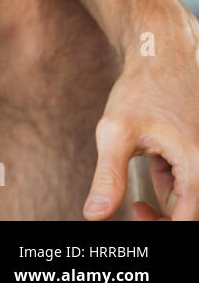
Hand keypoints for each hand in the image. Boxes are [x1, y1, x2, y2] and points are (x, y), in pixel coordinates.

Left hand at [83, 6, 198, 220]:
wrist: (162, 54)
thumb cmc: (140, 90)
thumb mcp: (115, 133)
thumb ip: (108, 177)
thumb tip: (94, 215)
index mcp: (197, 164)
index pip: (187, 219)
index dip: (162, 228)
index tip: (136, 220)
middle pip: (191, 211)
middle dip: (164, 218)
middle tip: (134, 212)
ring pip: (190, 197)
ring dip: (167, 204)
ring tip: (136, 201)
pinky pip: (189, 181)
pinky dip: (170, 185)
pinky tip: (154, 168)